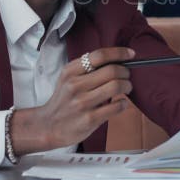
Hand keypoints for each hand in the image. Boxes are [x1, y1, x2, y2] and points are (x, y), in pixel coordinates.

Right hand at [10, 47, 135, 154]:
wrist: (48, 126)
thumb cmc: (63, 100)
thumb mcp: (68, 78)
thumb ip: (87, 68)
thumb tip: (117, 60)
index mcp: (70, 71)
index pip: (99, 55)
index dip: (119, 53)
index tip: (131, 54)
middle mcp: (75, 85)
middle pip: (112, 70)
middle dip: (126, 72)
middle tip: (127, 76)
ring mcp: (82, 103)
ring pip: (116, 86)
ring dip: (127, 86)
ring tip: (126, 88)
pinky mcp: (90, 119)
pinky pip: (116, 106)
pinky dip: (123, 103)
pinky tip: (120, 103)